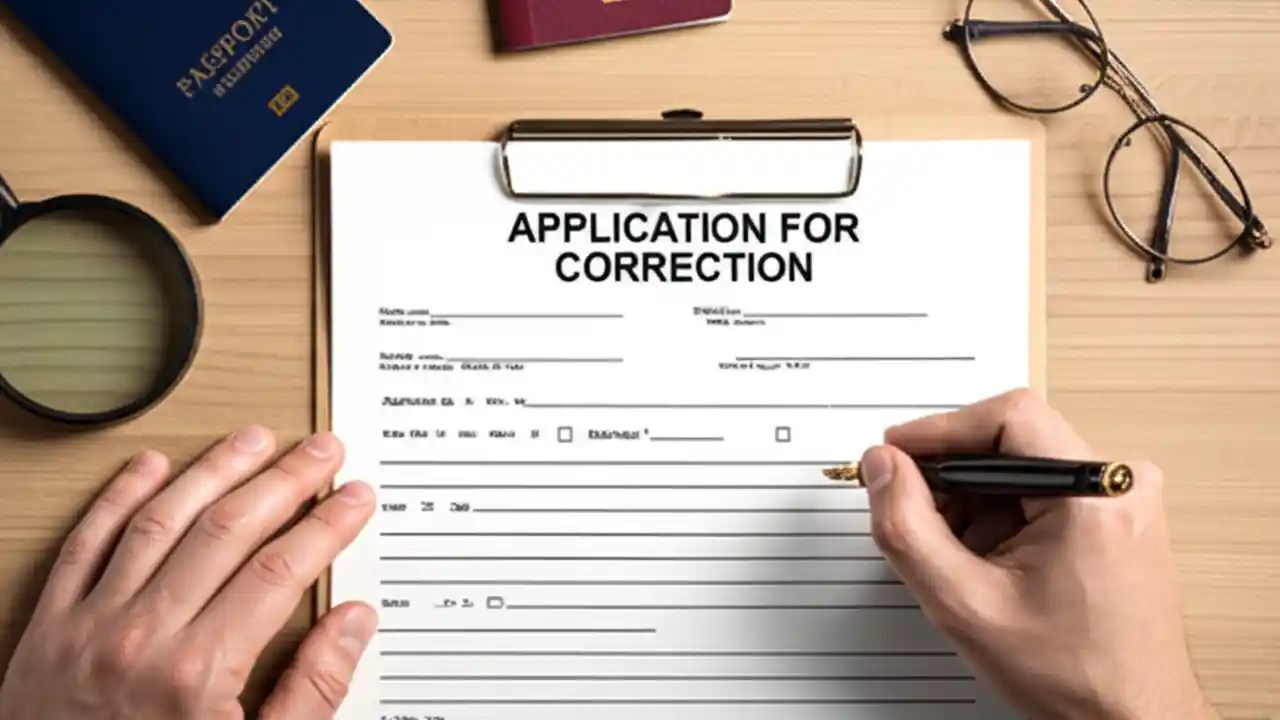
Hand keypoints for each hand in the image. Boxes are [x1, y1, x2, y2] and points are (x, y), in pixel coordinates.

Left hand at [0, 427, 375, 719]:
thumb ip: (311, 692)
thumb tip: (353, 623)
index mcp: (199, 674)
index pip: (281, 570)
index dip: (327, 526)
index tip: (354, 499)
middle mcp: (142, 639)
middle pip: (228, 531)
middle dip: (285, 480)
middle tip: (321, 450)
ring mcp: (90, 628)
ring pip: (160, 522)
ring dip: (213, 471)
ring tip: (253, 440)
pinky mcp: (49, 630)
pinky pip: (85, 546)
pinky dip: (118, 499)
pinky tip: (151, 466)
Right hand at [861, 389, 1217, 719]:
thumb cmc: (1074, 676)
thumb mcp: (965, 604)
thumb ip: (907, 527)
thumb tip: (883, 469)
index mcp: (1096, 495)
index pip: (1006, 417)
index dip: (939, 430)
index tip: (896, 455)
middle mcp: (1121, 484)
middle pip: (1010, 439)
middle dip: (952, 479)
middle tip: (918, 520)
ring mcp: (1122, 498)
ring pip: (1020, 465)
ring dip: (974, 502)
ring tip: (961, 559)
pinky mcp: (1114, 514)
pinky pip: (1040, 489)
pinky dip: (1001, 516)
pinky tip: (989, 562)